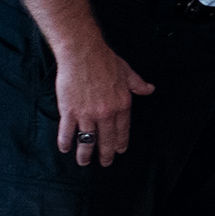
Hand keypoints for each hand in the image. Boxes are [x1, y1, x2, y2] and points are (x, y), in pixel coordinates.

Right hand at [52, 39, 151, 166]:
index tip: (120, 150)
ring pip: (87, 139)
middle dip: (105, 153)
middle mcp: (106, 112)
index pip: (123, 129)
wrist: (83, 53)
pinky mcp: (69, 111)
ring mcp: (87, 113)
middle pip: (106, 139)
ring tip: (84, 162)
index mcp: (122, 104)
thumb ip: (138, 84)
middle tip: (104, 162)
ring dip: (85, 154)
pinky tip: (65, 148)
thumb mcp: (127, 72)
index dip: (121, 142)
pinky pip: (67, 131)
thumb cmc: (104, 61)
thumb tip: (149, 88)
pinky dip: (65, 142)